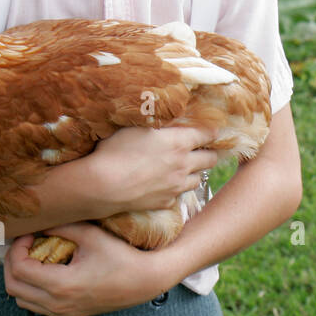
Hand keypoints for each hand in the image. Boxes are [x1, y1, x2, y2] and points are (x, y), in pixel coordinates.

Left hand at [3, 224, 170, 315]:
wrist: (144, 281)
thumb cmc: (121, 257)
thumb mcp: (90, 235)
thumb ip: (61, 228)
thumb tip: (39, 224)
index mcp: (61, 285)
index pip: (19, 269)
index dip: (17, 248)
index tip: (29, 235)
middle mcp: (58, 304)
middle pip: (13, 287)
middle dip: (12, 262)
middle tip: (24, 244)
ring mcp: (62, 313)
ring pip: (20, 300)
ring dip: (19, 277)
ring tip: (32, 257)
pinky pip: (35, 305)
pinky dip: (30, 289)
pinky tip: (44, 272)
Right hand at [88, 125, 218, 215]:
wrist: (102, 186)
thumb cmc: (115, 150)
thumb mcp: (135, 125)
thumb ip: (156, 121)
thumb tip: (164, 113)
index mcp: (179, 142)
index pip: (208, 134)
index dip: (212, 131)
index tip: (212, 130)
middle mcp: (183, 165)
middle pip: (210, 159)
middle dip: (209, 153)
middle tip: (200, 150)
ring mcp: (176, 186)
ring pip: (198, 179)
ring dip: (193, 172)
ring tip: (183, 168)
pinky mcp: (165, 203)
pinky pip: (178, 195)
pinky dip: (175, 189)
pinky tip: (164, 185)